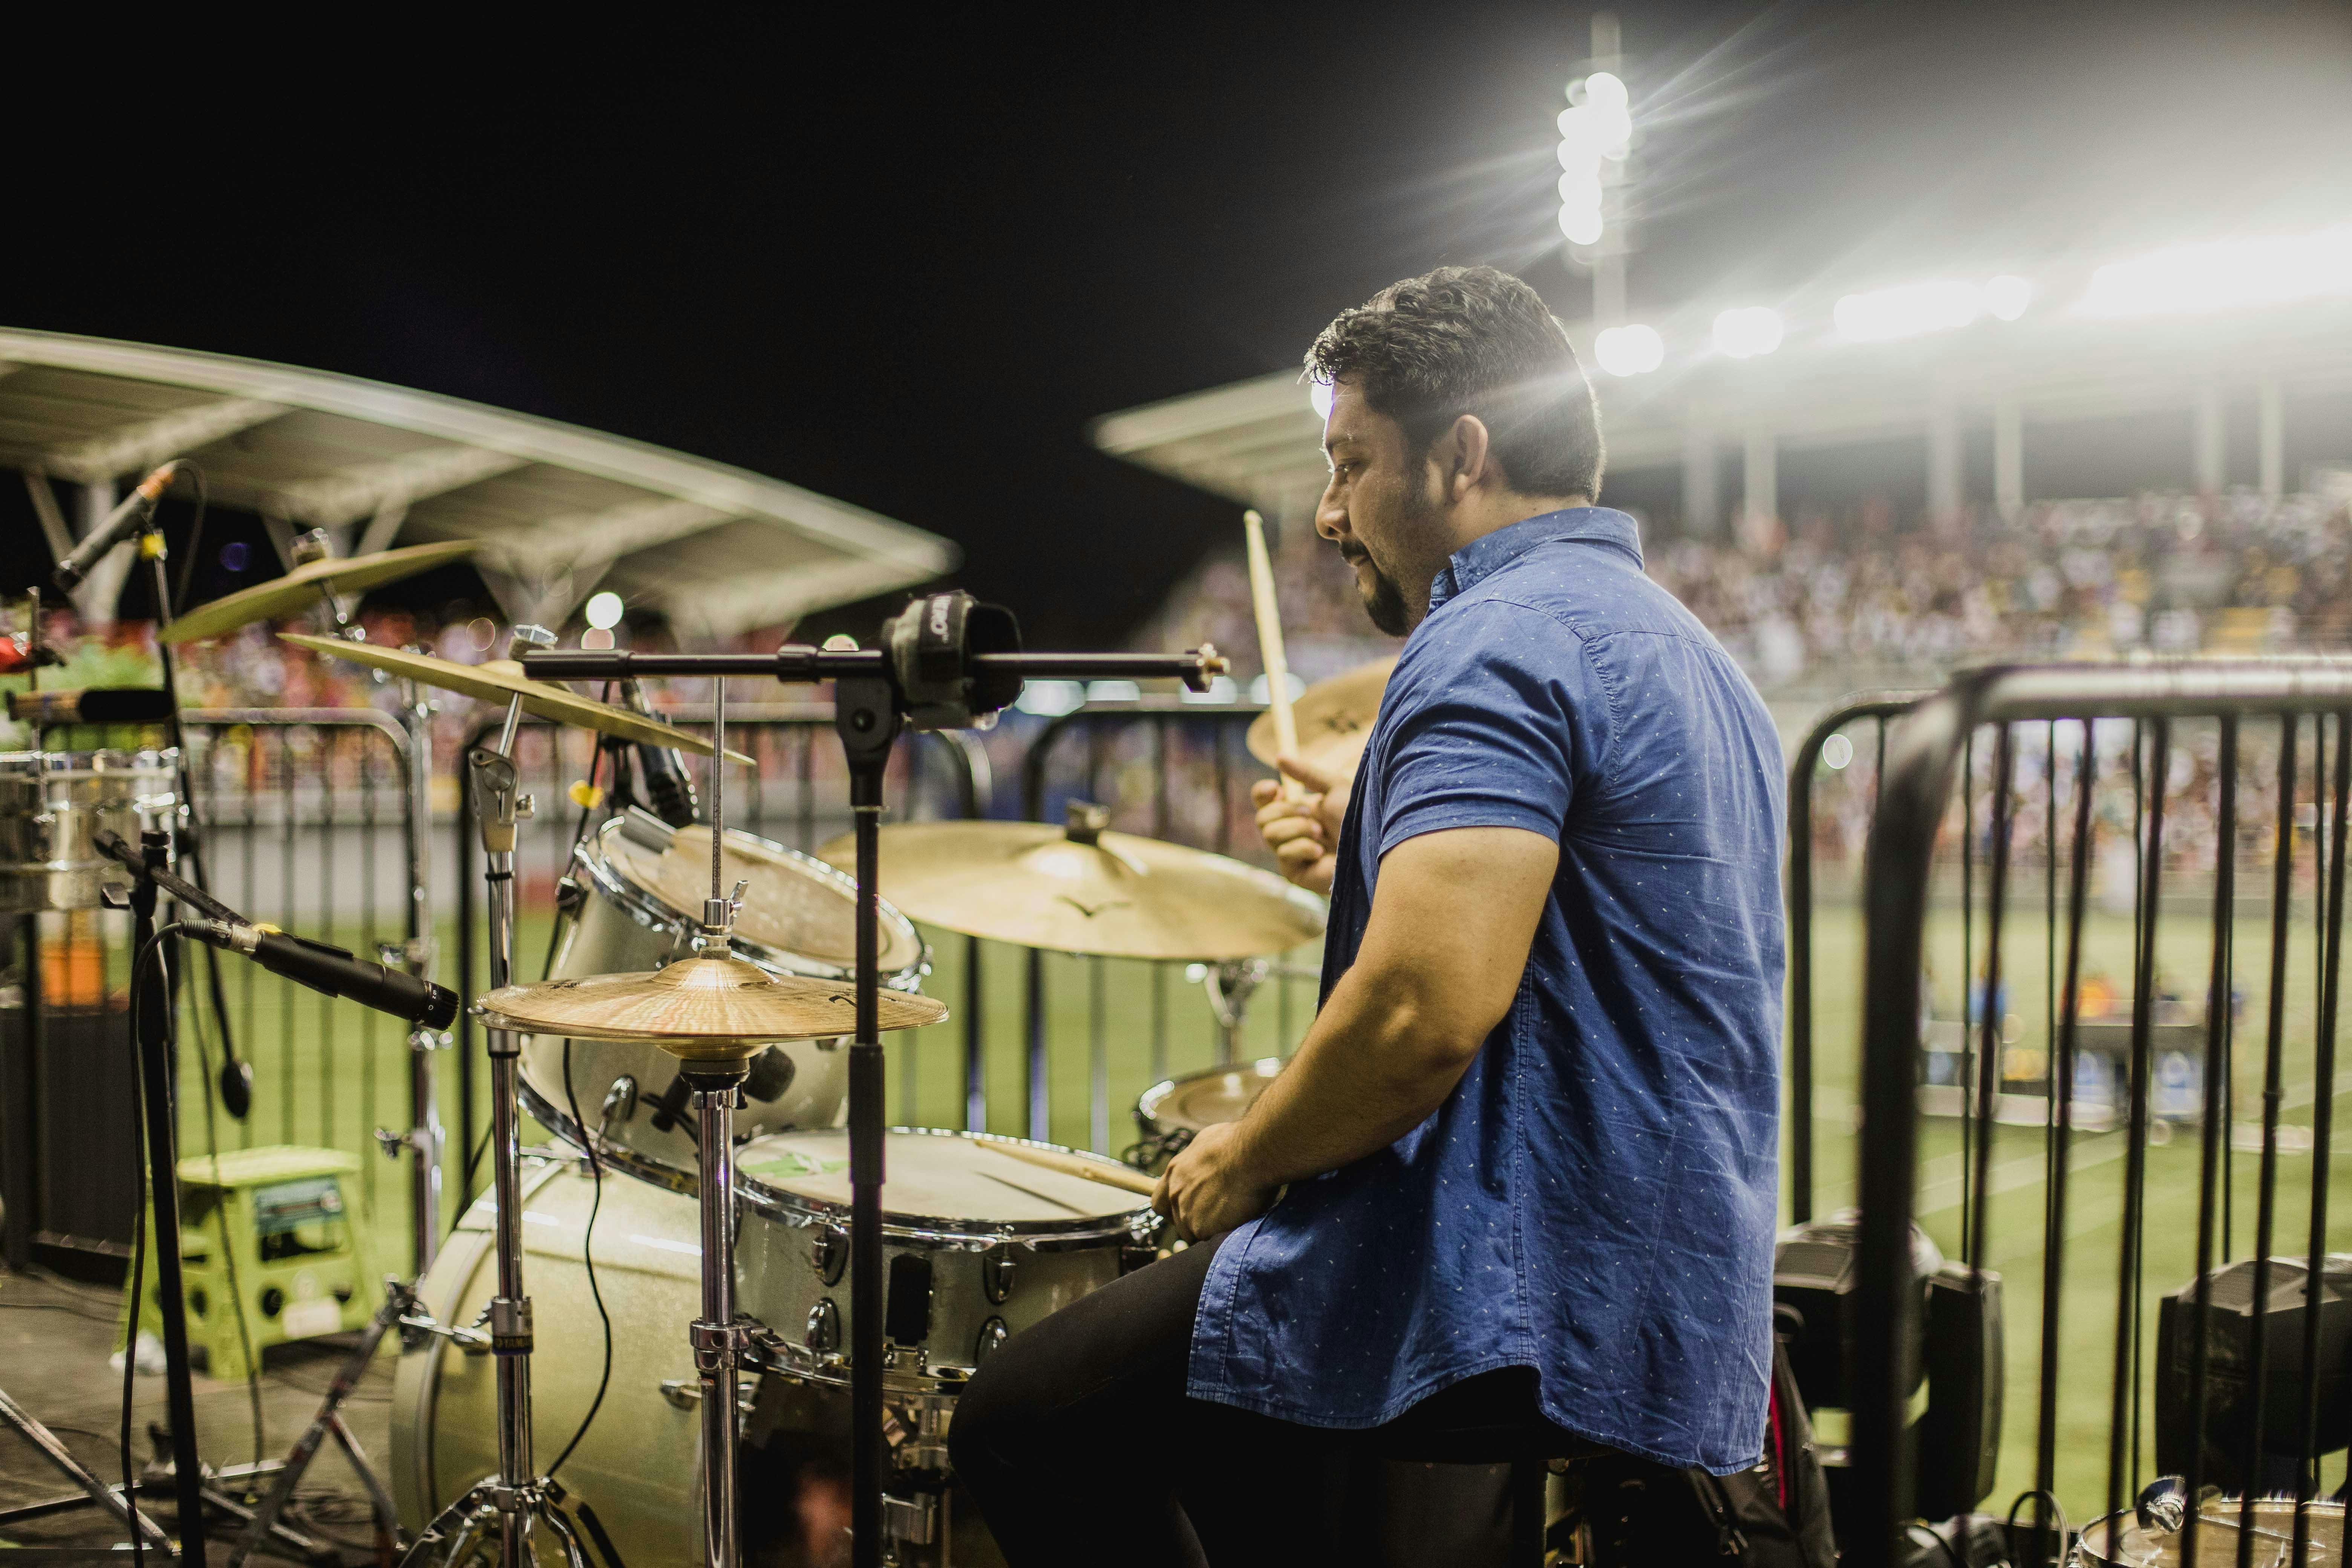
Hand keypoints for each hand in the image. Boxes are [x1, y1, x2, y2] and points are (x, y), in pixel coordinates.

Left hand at [1152, 1121, 1278, 1243]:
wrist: (1248, 1155)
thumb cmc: (1235, 1143)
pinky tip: (1236, 1224)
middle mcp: (1176, 1194)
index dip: (1173, 1210)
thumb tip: (1204, 1163)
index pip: (1160, 1202)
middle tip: (1218, 1214)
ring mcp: (1186, 1213)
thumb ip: (1198, 1161)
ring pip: (1193, 1234)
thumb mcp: (1207, 1142)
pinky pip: (1209, 1240)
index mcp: (1175, 1172)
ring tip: (1232, 1218)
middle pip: (1178, 1221)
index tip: (1187, 1210)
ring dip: (1210, 1230)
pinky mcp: (1201, 1228)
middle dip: (1196, 1221)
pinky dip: (1221, 1236)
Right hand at [1251, 752, 1348, 894]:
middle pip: (1262, 817)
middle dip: (1285, 811)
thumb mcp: (1334, 787)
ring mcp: (1291, 853)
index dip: (1262, 793)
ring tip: (1321, 834)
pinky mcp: (1294, 873)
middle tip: (1311, 814)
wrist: (1372, 848)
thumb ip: (1306, 773)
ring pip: (1270, 834)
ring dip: (1298, 829)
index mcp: (1297, 810)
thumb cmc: (1359, 818)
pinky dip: (1302, 848)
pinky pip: (1283, 855)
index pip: (1263, 801)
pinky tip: (1320, 853)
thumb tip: (1279, 757)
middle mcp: (1290, 832)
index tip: (1276, 788)